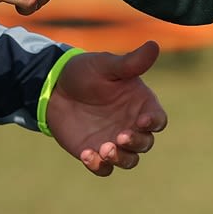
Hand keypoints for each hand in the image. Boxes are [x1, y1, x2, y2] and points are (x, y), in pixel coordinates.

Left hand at [44, 41, 167, 175]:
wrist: (54, 88)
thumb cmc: (86, 72)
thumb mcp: (107, 65)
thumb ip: (130, 62)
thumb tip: (154, 45)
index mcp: (140, 104)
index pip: (158, 119)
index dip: (154, 122)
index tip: (142, 121)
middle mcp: (131, 125)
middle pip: (146, 143)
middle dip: (136, 143)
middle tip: (119, 136)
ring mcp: (114, 141)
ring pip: (129, 160)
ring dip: (121, 158)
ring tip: (104, 149)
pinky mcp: (95, 152)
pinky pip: (104, 168)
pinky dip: (99, 166)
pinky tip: (86, 154)